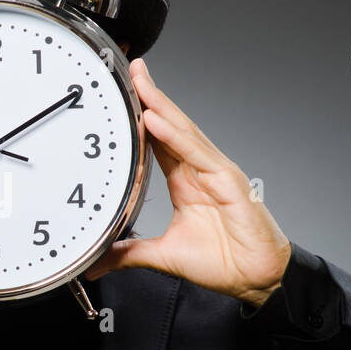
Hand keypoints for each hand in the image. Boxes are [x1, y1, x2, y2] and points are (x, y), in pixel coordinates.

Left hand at [84, 58, 291, 307]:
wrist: (255, 280)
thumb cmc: (222, 262)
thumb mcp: (162, 256)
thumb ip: (128, 253)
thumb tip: (95, 261)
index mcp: (184, 181)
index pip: (158, 140)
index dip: (141, 116)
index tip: (122, 95)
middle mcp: (199, 171)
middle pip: (170, 125)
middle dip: (150, 96)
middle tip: (130, 69)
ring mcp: (214, 173)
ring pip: (183, 132)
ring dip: (159, 105)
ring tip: (138, 83)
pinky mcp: (228, 182)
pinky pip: (197, 154)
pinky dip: (175, 136)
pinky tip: (155, 119)